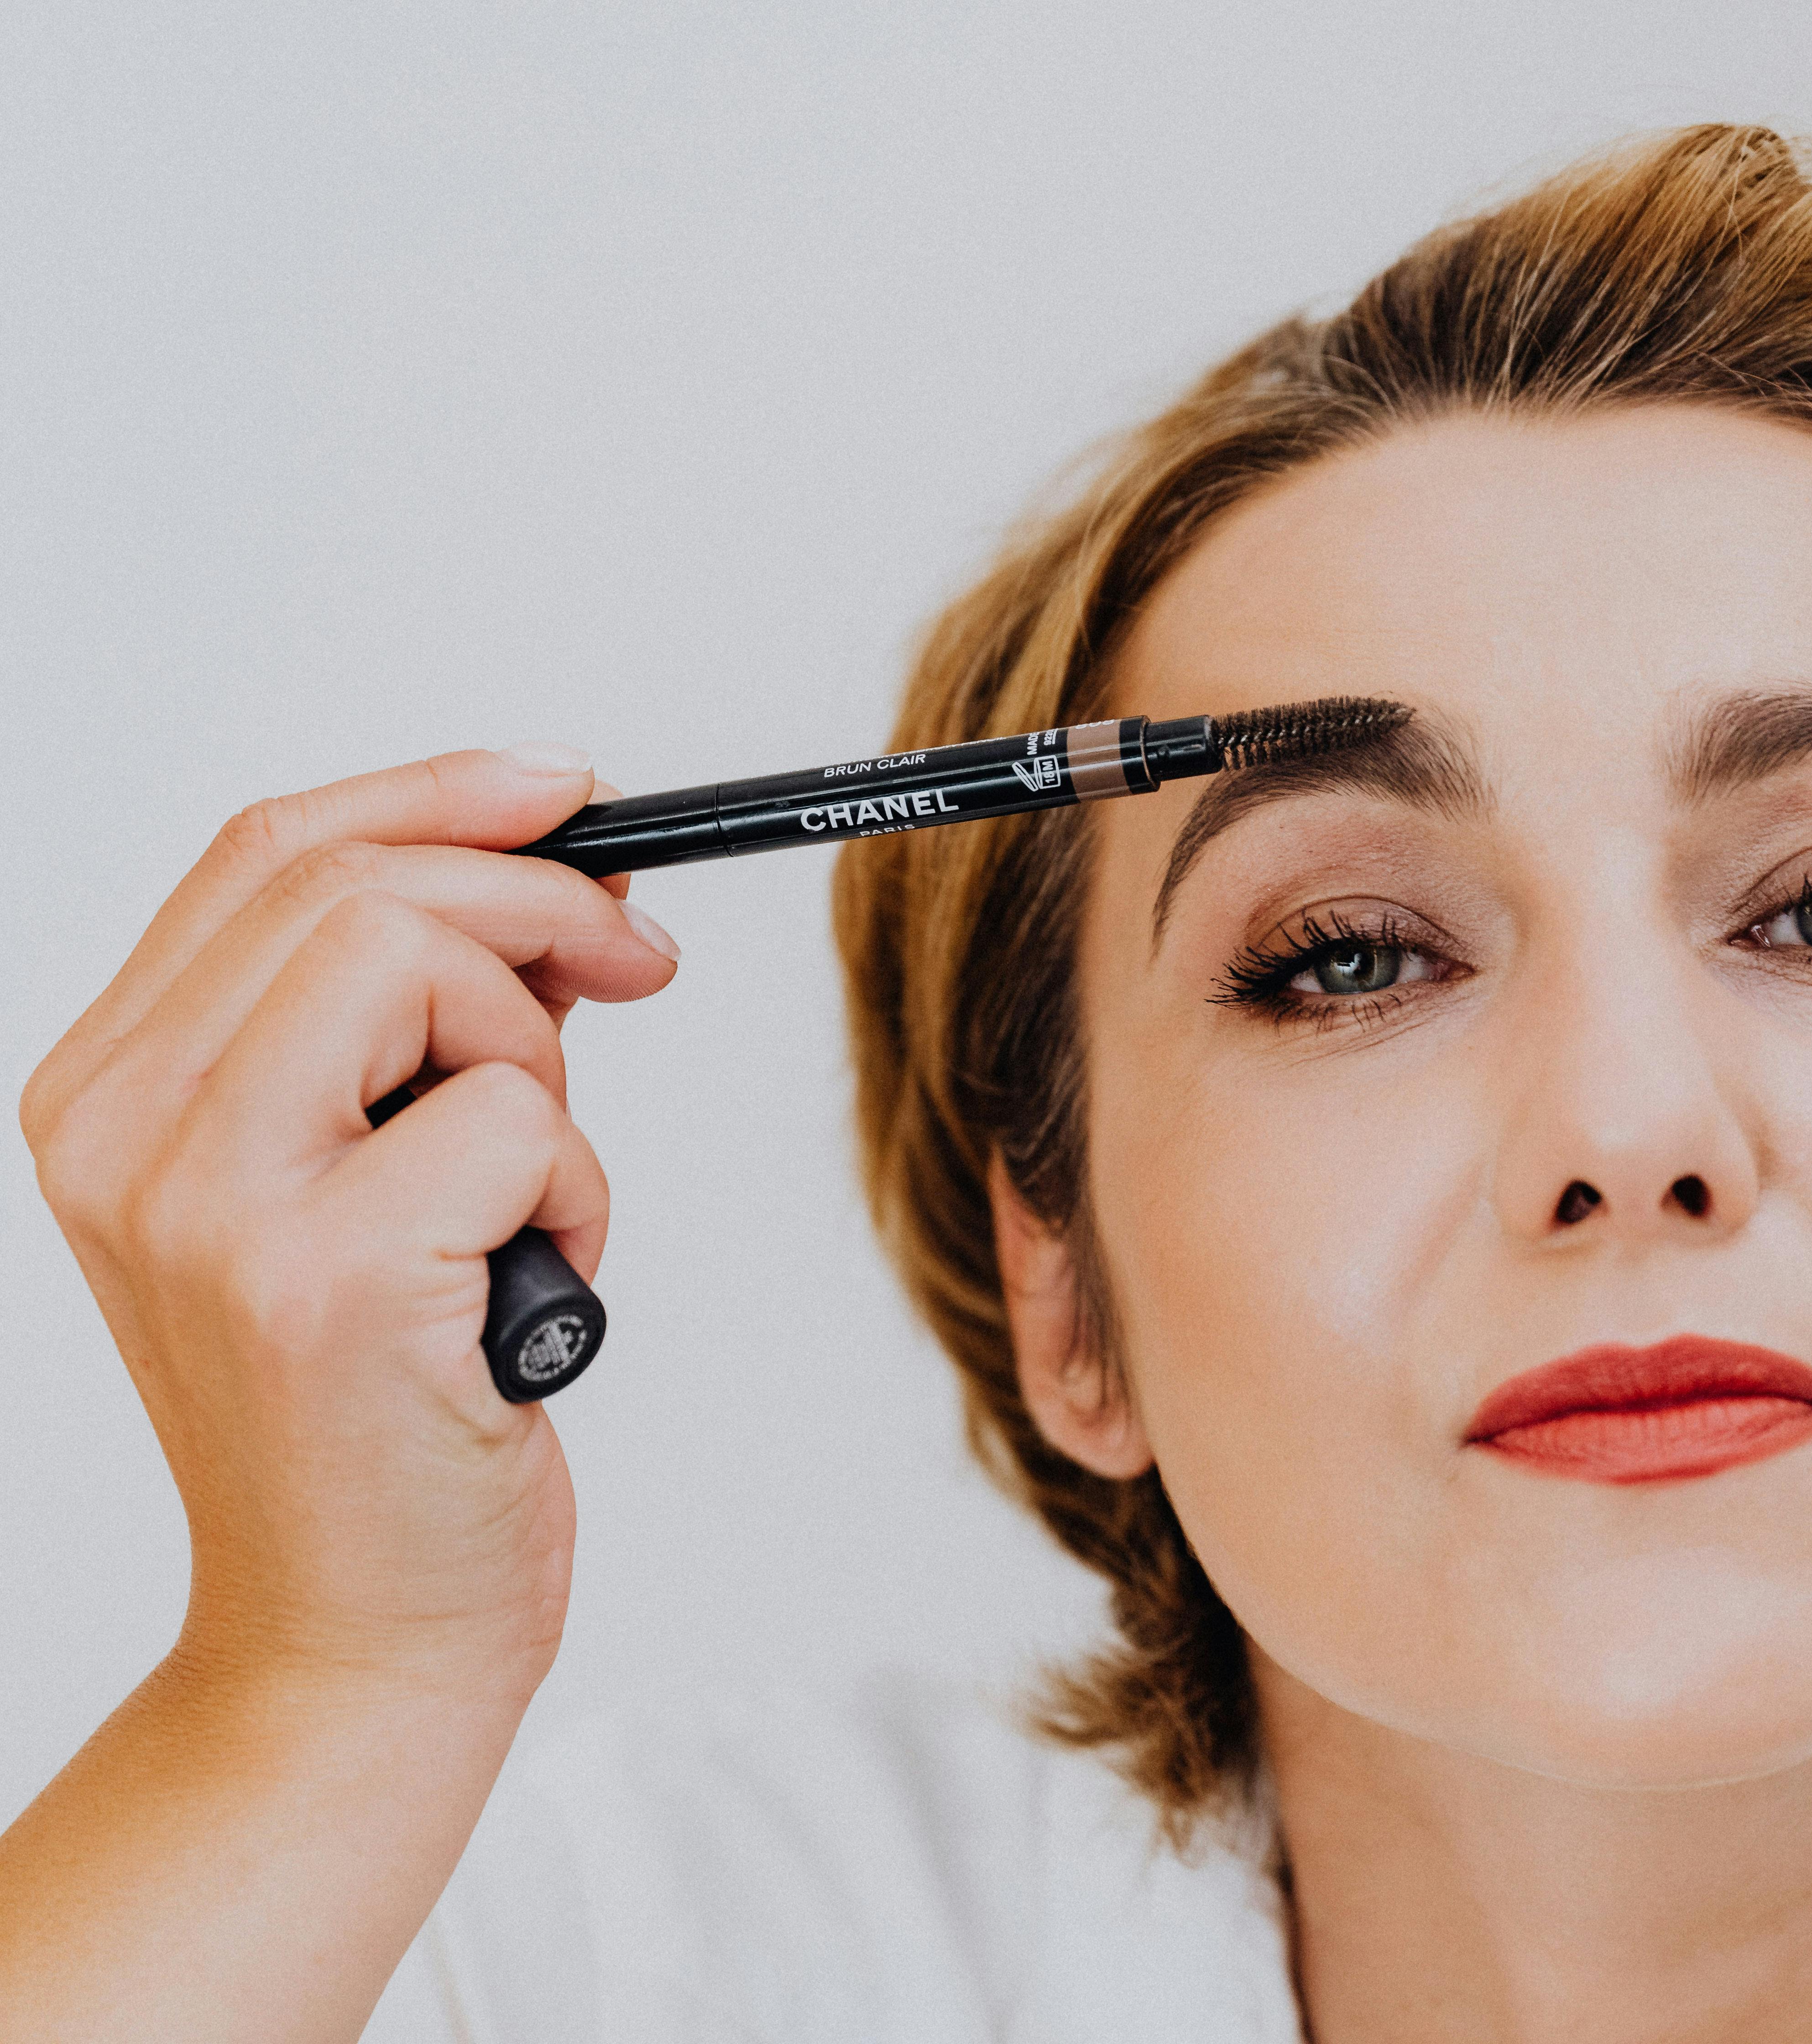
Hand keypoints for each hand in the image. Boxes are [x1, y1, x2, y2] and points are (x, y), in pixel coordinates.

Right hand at [19, 744, 678, 1692]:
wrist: (352, 1635)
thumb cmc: (381, 1411)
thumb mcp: (364, 1180)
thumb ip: (413, 1025)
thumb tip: (555, 871)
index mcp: (112, 1097)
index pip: (269, 852)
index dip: (441, 795)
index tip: (569, 795)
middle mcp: (127, 1137)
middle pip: (356, 884)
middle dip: (534, 905)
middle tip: (629, 973)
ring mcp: (213, 1208)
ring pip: (425, 965)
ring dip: (540, 1066)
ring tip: (528, 1195)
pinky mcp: (325, 1280)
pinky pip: (521, 1119)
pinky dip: (578, 1193)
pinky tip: (534, 1290)